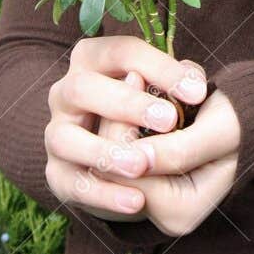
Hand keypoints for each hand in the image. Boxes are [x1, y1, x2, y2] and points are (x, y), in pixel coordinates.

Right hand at [44, 34, 211, 221]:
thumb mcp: (174, 95)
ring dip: (103, 151)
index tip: (196, 93)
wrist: (140, 164)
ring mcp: (58, 133)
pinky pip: (70, 184)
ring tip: (141, 165)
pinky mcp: (57, 173)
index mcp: (95, 60)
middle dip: (126, 104)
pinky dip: (102, 194)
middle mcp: (68, 92)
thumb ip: (182, 87)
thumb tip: (193, 87)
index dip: (159, 68)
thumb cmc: (157, 114)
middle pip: (83, 87)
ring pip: (64, 138)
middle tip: (168, 121)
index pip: (122, 52)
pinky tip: (136, 201)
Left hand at [99, 87, 241, 236]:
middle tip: (133, 75)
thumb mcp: (216, 134)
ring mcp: (155, 196)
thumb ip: (177, 152)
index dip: (123, 131)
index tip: (134, 80)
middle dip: (120, 121)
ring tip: (137, 77)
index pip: (130, 176)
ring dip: (123, 116)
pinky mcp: (150, 176)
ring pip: (115, 157)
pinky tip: (143, 91)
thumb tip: (134, 160)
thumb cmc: (243, 123)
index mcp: (182, 212)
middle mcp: (164, 212)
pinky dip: (130, 119)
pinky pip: (124, 149)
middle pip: (117, 169)